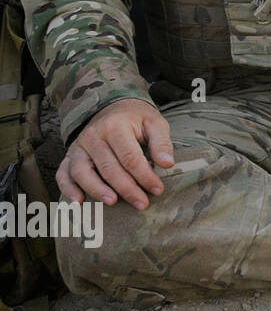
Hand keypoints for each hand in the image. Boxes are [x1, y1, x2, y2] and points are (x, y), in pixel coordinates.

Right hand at [56, 98, 173, 209]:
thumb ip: (161, 143)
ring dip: (96, 190)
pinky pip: (63, 173)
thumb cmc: (136, 119)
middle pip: (108, 168)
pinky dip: (68, 189)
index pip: (130, 157)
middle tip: (142, 204)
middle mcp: (93, 136)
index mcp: (115, 127)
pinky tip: (78, 203)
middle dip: (126, 188)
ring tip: (112, 202)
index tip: (157, 190)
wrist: (112, 106)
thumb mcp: (154, 123)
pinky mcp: (70, 155)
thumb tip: (167, 164)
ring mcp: (79, 146)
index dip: (144, 176)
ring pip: (83, 172)